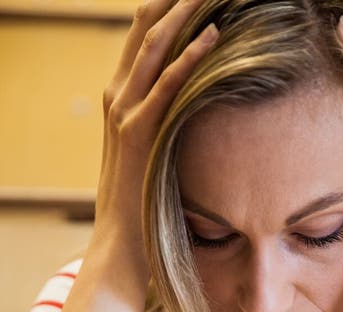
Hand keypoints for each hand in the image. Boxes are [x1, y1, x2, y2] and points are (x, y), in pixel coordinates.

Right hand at [90, 0, 217, 285]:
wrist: (119, 248)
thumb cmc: (143, 209)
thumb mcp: (155, 158)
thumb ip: (169, 131)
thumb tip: (201, 120)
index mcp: (123, 101)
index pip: (145, 38)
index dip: (171, 9)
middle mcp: (118, 98)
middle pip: (146, 28)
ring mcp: (124, 114)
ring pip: (154, 45)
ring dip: (186, 12)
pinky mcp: (137, 135)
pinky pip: (166, 86)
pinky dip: (190, 57)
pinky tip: (214, 36)